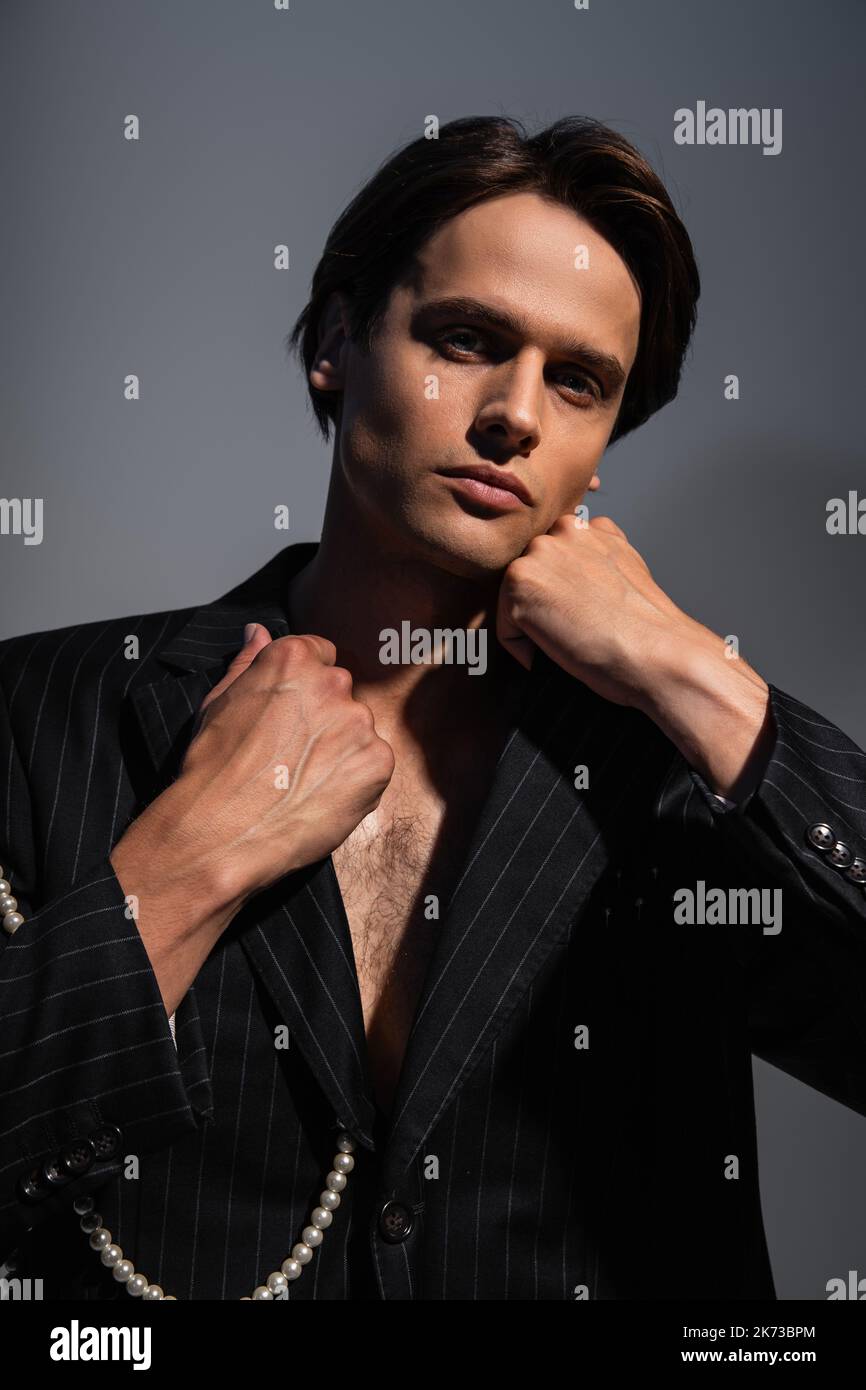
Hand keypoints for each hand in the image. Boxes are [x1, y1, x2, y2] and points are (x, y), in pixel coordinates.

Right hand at [169, 623, 394, 900]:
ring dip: (340, 749)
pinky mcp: (376, 762)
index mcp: (294, 658)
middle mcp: (333, 683)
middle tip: (292, 754)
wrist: (222, 830)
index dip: (304, 687)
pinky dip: (355, 780)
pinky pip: (373, 763)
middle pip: (341, 693)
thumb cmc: (213, 767)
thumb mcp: (219, 702)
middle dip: (323, 718)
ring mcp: (358, 723)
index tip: (290, 714)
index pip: (320, 654)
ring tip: (303, 780)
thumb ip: (248, 661)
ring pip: (358, 730)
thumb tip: (257, 630)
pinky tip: (322, 796)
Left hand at [496, 512, 772, 799]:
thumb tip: (581, 570)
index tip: (583, 617)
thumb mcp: (628, 569)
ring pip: (515, 601)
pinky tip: (561, 650)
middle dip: (545, 607)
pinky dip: (524, 650)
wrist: (656, 651)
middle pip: (531, 579)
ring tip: (572, 640)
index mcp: (588, 528)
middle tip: (577, 632)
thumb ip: (598, 556)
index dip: (563, 597)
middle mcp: (561, 531)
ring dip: (533, 627)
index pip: (552, 562)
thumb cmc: (647, 626)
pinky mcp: (520, 585)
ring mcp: (538, 555)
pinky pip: (505, 630)